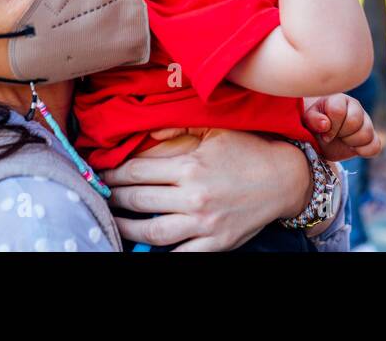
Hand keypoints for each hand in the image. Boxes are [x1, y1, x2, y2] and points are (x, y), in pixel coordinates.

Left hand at [99, 127, 311, 251]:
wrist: (284, 178)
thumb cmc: (248, 151)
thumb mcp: (214, 130)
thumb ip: (179, 129)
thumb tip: (148, 132)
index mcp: (189, 166)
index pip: (137, 172)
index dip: (113, 174)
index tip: (101, 174)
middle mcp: (193, 196)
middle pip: (138, 201)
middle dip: (114, 198)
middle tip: (101, 196)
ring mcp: (204, 223)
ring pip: (152, 232)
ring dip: (126, 229)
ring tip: (114, 222)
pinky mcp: (216, 243)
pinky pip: (182, 255)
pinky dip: (161, 254)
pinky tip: (145, 248)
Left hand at [302, 94, 382, 160]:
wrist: (320, 138)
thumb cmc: (314, 126)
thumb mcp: (307, 121)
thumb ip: (313, 119)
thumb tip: (325, 124)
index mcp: (338, 99)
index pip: (338, 112)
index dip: (331, 127)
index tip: (324, 133)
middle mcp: (355, 106)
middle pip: (354, 122)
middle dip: (341, 134)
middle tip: (333, 136)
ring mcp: (366, 121)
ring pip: (366, 134)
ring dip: (351, 142)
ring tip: (342, 140)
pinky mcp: (372, 136)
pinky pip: (375, 146)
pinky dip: (364, 151)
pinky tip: (353, 148)